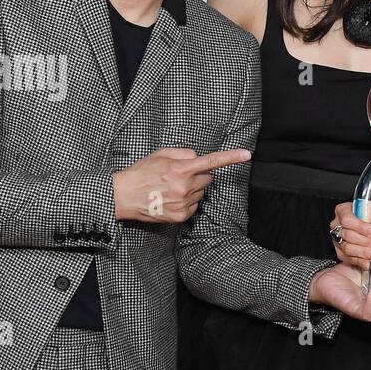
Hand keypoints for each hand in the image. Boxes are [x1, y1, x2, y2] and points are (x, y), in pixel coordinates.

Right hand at [113, 147, 249, 223]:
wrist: (123, 196)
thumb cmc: (141, 173)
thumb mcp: (159, 154)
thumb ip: (182, 153)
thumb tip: (197, 158)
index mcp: (181, 168)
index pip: (211, 161)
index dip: (231, 157)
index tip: (246, 154)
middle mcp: (185, 186)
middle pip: (208, 178)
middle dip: (198, 176)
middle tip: (179, 176)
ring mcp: (184, 203)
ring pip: (201, 193)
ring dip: (192, 189)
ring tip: (170, 189)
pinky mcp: (181, 216)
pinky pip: (195, 206)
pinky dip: (187, 202)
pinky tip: (170, 199)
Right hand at [327, 188, 370, 268]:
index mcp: (346, 209)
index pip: (346, 218)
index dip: (360, 227)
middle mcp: (339, 224)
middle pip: (347, 235)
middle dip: (366, 242)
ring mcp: (339, 239)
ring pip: (347, 248)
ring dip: (365, 253)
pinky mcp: (342, 252)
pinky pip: (348, 259)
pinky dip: (360, 261)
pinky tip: (369, 262)